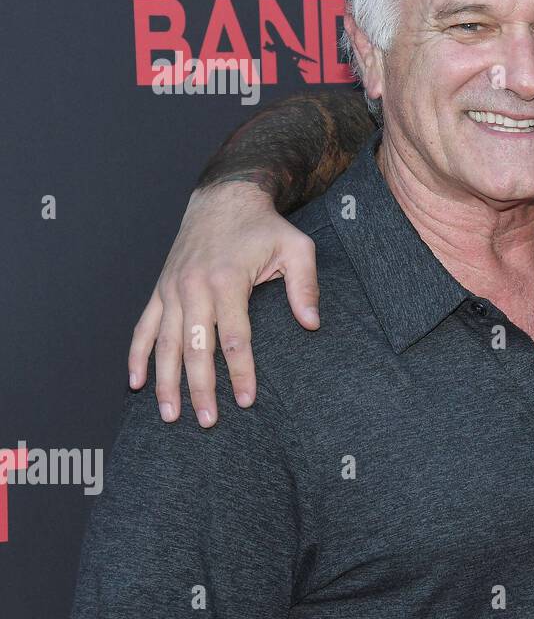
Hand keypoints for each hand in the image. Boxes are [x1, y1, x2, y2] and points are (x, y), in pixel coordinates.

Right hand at [128, 183, 320, 426]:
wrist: (225, 198)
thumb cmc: (264, 227)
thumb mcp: (297, 247)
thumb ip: (306, 286)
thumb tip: (311, 324)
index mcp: (227, 279)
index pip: (235, 337)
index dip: (240, 371)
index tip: (246, 400)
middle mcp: (193, 287)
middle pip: (195, 348)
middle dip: (201, 387)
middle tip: (209, 420)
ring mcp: (172, 289)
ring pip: (165, 344)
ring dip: (166, 381)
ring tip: (171, 415)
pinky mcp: (160, 289)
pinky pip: (144, 327)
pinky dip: (138, 355)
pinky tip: (137, 382)